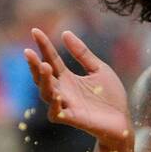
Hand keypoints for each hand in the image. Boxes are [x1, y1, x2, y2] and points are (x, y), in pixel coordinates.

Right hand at [24, 28, 130, 145]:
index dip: (44, 46)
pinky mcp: (72, 118)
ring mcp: (66, 105)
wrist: (122, 121)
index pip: (51, 59)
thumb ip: (82, 53)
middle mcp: (62, 91)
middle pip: (43, 76)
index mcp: (67, 78)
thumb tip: (65, 33)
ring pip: (47, 93)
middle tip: (28, 51)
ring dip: (44, 80)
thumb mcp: (98, 69)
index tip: (35, 30)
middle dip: (34, 64)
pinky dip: (55, 105)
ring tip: (44, 66)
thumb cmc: (110, 97)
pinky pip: (56, 113)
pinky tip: (57, 94)